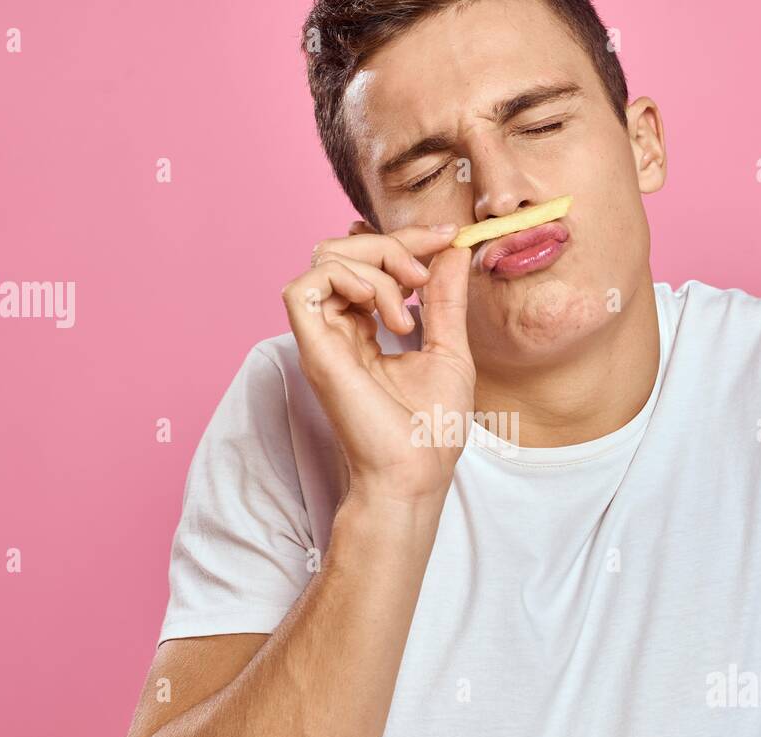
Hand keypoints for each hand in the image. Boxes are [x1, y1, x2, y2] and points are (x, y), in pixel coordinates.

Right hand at [281, 223, 474, 505]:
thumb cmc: (431, 429)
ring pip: (325, 258)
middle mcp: (338, 329)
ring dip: (376, 265)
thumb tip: (453, 251)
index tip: (448, 239)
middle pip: (342, 249)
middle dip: (391, 244)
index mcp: (364, 331)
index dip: (406, 240)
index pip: (370, 261)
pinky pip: (307, 284)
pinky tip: (386, 313)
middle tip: (424, 275)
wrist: (416, 473)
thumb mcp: (449, 348)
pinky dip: (351, 280)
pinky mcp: (313, 348)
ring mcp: (322, 337)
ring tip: (407, 308)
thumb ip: (445, 299)